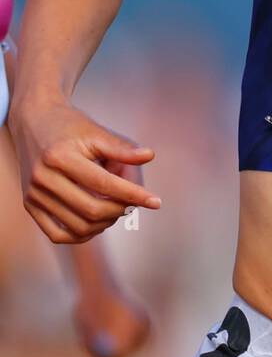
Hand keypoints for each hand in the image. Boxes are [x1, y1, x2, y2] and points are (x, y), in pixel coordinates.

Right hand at [8, 99, 160, 243]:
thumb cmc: (69, 125)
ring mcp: (33, 194)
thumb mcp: (95, 131)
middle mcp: (42, 178)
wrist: (33, 121)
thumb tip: (150, 156)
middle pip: (91, 209)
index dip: (133, 194)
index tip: (156, 201)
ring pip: (77, 227)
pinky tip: (99, 222)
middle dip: (120, 210)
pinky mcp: (29, 205)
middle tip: (134, 205)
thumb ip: (121, 148)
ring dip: (105, 224)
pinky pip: (58, 235)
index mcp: (59, 156)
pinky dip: (82, 234)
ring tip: (117, 209)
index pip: (104, 183)